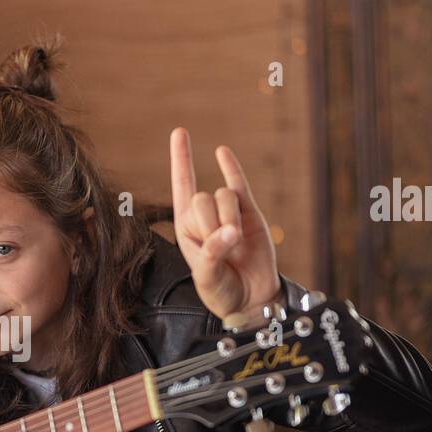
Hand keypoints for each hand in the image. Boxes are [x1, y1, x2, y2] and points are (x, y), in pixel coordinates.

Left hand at [169, 129, 281, 320]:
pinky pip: (240, 186)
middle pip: (202, 199)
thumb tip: (230, 232)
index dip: (181, 161)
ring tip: (235, 243)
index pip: (181, 188)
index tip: (180, 132)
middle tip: (221, 247)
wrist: (251, 299)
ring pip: (224, 196)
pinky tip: (221, 152)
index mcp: (187, 229)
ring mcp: (229, 212)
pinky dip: (232, 168)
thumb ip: (212, 254)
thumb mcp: (208, 278)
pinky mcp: (250, 213)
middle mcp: (205, 215)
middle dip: (211, 223)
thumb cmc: (222, 291)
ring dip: (228, 219)